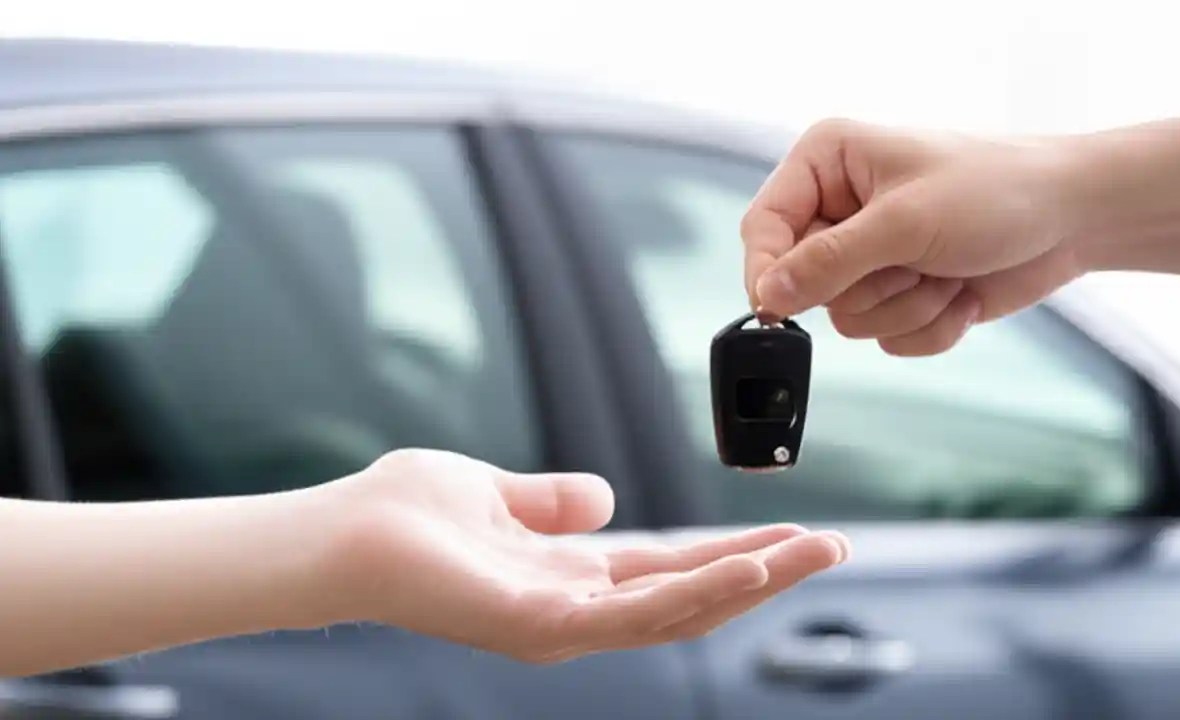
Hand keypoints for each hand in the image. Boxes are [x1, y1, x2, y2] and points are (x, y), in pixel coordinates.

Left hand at [317, 450, 849, 662]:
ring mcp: (562, 626)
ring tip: (812, 555)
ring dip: (750, 583)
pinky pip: (636, 616)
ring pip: (678, 611)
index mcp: (570, 574)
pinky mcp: (543, 627)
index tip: (794, 533)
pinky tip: (747, 570)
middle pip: (690, 594)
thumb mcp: (494, 492)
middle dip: (764, 572)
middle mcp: (575, 607)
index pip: (672, 566)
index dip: (735, 552)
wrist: (339, 533)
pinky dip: (698, 593)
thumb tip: (603, 495)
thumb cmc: (401, 513)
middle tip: (835, 548)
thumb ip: (551, 499)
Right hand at [742, 118, 1076, 355]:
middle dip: (868, 284)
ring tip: (944, 269)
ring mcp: (871, 256)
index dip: (766, 270)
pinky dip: (928, 324)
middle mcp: (841, 208)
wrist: (1075, 219)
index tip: (778, 307)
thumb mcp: (904, 222)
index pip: (763, 225)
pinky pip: (885, 338)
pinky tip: (959, 290)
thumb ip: (829, 261)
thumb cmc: (998, 191)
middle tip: (913, 259)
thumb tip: (768, 294)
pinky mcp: (900, 295)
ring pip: (847, 318)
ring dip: (906, 305)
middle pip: (804, 282)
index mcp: (827, 163)